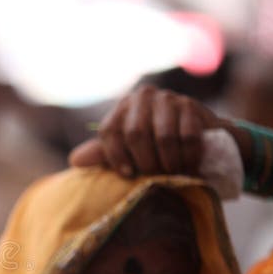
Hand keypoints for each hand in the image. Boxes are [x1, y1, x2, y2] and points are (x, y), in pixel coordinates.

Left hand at [69, 85, 237, 176]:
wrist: (197, 135)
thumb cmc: (154, 146)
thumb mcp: (125, 149)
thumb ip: (101, 154)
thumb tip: (75, 160)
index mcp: (121, 107)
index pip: (109, 131)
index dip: (116, 157)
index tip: (128, 174)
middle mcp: (142, 97)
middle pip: (136, 134)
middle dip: (145, 162)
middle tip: (155, 177)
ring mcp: (167, 98)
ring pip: (163, 137)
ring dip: (168, 162)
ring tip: (173, 175)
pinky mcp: (191, 104)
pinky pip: (187, 136)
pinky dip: (188, 157)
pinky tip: (189, 167)